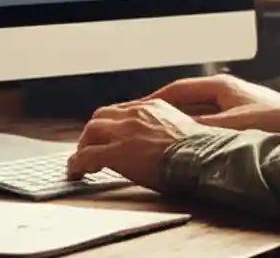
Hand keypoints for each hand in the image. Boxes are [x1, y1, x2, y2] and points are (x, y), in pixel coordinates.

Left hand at [66, 98, 216, 190]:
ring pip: (91, 131)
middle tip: (90, 147)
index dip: (110, 124)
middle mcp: (136, 113)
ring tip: (81, 161)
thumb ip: (166, 129)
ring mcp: (125, 131)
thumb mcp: (184, 128)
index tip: (108, 135)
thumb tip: (161, 142)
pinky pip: (87, 156)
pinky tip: (76, 173)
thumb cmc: (201, 151)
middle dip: (93, 132)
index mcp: (153, 106)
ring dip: (83, 146)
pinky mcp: (117, 152)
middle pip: (101, 116)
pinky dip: (77, 164)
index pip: (122, 110)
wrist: (203, 158)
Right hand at [146, 73, 279, 132]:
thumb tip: (175, 131)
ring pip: (197, 112)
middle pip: (185, 100)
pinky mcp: (241, 116)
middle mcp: (225, 91)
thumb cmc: (275, 119)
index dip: (154, 99)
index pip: (177, 89)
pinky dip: (196, 130)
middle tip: (144, 122)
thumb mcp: (231, 125)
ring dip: (180, 122)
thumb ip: (202, 127)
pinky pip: (209, 122)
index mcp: (220, 86)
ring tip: (162, 133)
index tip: (138, 109)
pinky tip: (191, 143)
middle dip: (164, 111)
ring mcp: (233, 102)